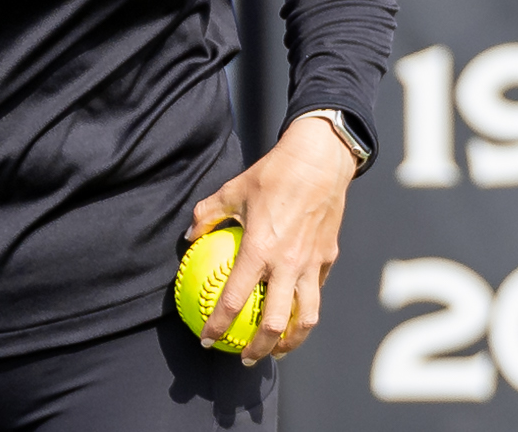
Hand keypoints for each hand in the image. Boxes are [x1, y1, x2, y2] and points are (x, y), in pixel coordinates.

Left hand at [190, 114, 356, 363]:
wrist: (320, 160)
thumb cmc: (274, 173)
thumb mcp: (233, 190)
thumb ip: (208, 214)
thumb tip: (190, 233)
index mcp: (259, 251)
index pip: (233, 301)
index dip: (218, 326)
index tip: (208, 340)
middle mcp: (287, 264)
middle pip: (274, 324)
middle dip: (258, 349)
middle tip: (245, 357)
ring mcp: (311, 264)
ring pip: (305, 317)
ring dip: (290, 340)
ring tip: (278, 349)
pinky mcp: (328, 257)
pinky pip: (317, 290)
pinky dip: (305, 305)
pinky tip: (296, 308)